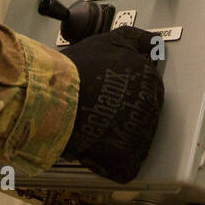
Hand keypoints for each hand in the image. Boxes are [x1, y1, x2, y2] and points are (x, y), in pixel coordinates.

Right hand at [60, 26, 163, 182]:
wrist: (51, 94)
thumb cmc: (75, 69)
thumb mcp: (111, 40)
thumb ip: (137, 39)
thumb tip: (152, 43)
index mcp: (149, 79)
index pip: (151, 91)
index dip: (130, 93)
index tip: (115, 96)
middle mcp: (149, 105)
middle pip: (143, 115)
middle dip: (126, 113)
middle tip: (101, 110)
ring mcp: (139, 132)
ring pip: (136, 139)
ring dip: (120, 136)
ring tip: (97, 127)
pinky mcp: (126, 157)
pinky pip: (127, 164)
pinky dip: (114, 161)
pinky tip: (100, 148)